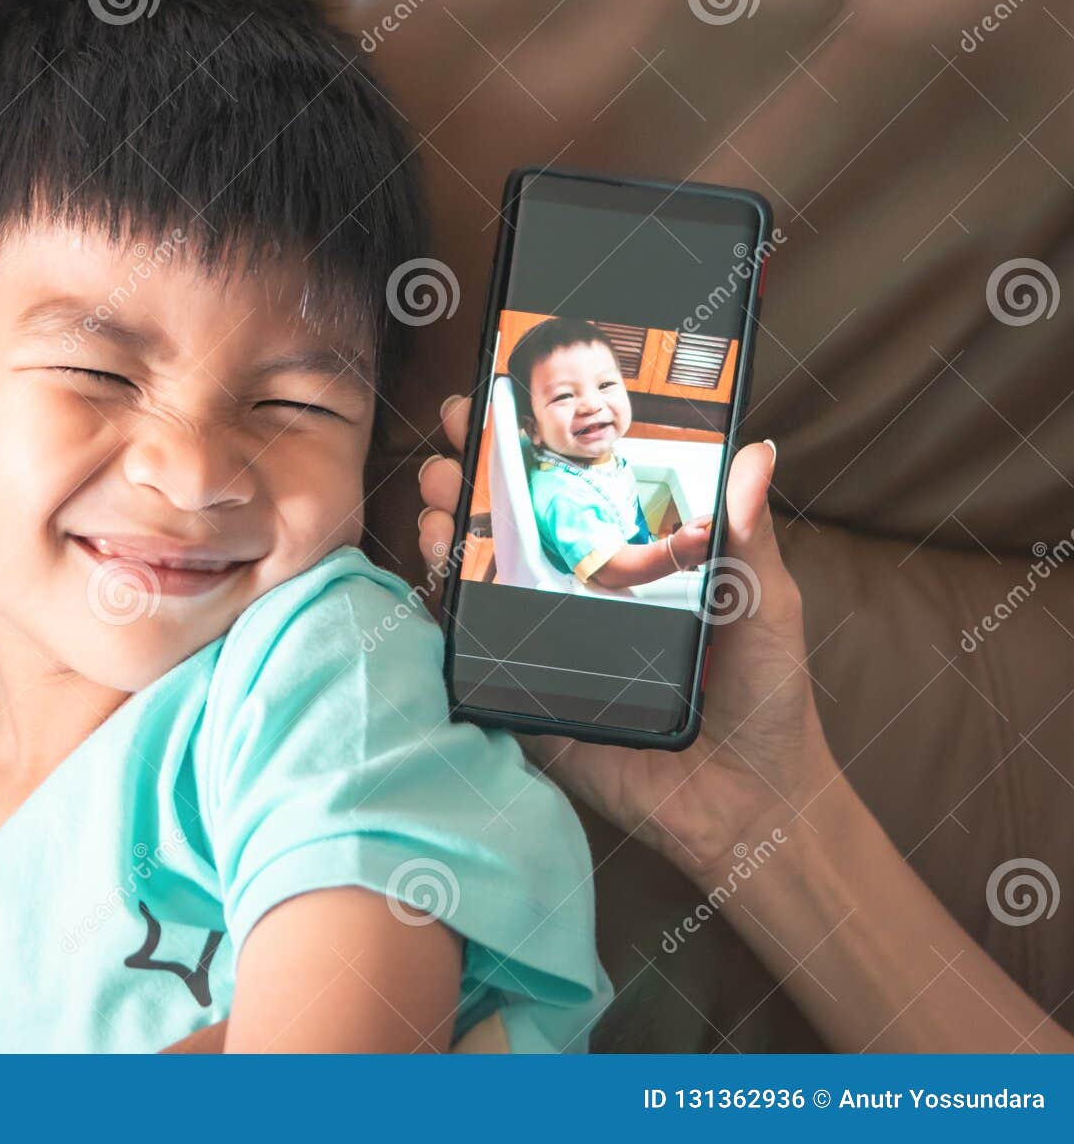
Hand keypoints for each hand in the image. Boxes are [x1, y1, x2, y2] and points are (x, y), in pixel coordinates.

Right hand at [418, 397, 837, 886]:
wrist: (749, 800)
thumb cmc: (765, 697)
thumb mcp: (763, 597)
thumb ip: (749, 528)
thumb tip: (758, 449)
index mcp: (623, 563)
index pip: (558, 491)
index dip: (518, 448)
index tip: (489, 402)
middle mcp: (571, 595)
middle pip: (499, 524)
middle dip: (463, 476)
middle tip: (452, 449)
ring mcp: (539, 643)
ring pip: (471, 576)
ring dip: (442, 529)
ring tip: (441, 502)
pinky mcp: (521, 697)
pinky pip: (467, 650)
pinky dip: (441, 611)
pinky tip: (437, 576)